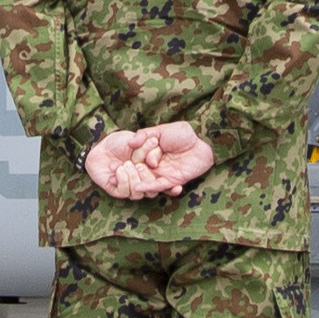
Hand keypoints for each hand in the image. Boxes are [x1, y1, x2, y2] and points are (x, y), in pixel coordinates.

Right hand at [85, 123, 214, 198]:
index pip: (137, 158)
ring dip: (138, 181)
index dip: (129, 160)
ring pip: (148, 181)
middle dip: (132, 172)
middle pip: (140, 171)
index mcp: (152, 153)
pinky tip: (139, 187)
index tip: (115, 164)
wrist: (204, 140)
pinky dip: (149, 187)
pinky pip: (160, 186)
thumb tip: (130, 142)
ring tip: (127, 183)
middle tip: (120, 173)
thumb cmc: (184, 133)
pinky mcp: (173, 181)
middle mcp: (157, 165)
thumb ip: (144, 134)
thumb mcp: (161, 130)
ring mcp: (165, 174)